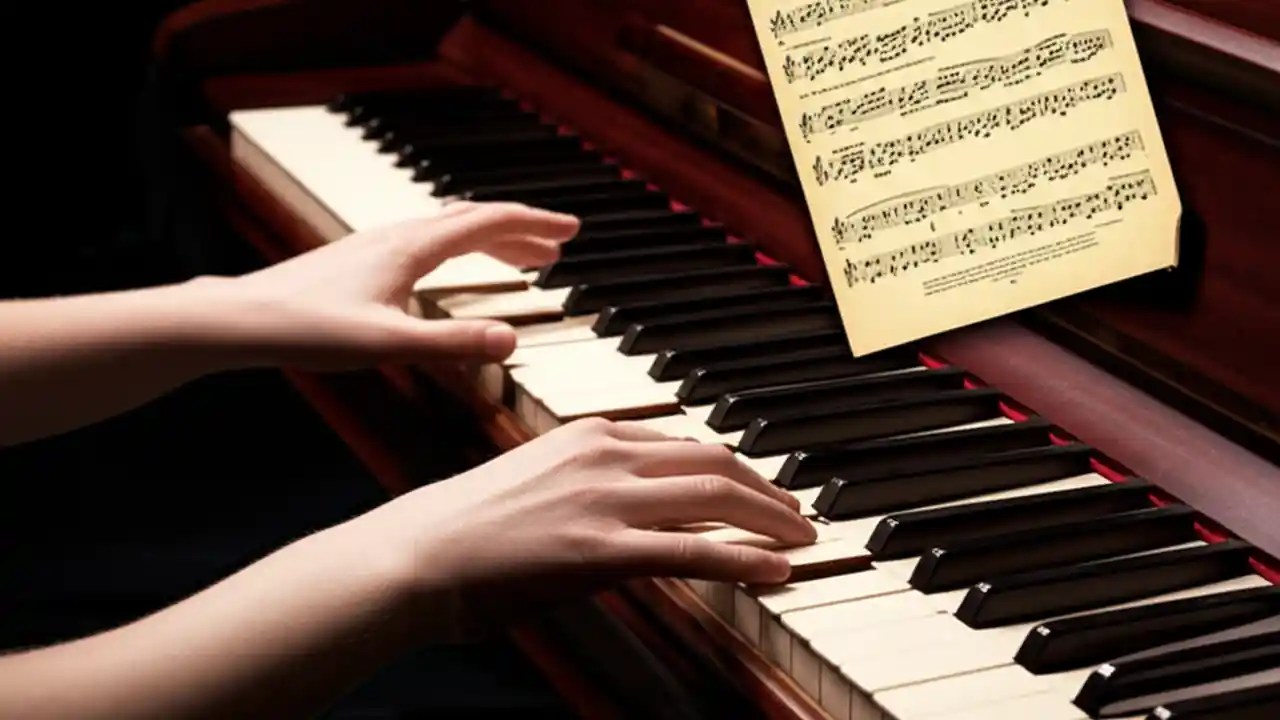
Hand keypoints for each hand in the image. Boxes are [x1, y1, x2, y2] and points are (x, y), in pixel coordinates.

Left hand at [219, 201, 578, 369]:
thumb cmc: (308, 328)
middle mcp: (398, 236)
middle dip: (522, 229)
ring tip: (523, 261)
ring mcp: (378, 245)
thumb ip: (453, 342)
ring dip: (493, 239)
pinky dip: (461, 250)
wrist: (242, 319)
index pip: (488, 222)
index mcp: (412, 247)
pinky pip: (428, 242)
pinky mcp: (363, 260)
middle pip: (474, 220)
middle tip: (559, 246)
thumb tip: (513, 341)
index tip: (572, 228)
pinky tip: (454, 272)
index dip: (535, 224)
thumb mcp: (388, 343)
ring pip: (450, 229)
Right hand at [354, 417, 816, 639]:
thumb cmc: (461, 528)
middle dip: (766, 489)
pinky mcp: (599, 550)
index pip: (683, 445)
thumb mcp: (534, 487)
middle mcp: (603, 455)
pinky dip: (743, 560)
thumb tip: (630, 513)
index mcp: (588, 436)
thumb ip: (588, 488)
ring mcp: (603, 500)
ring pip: (713, 497)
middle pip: (713, 461)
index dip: (733, 471)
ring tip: (802, 541)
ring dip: (769, 519)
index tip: (758, 492)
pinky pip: (691, 551)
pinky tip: (776, 572)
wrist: (412, 556)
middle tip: (798, 516)